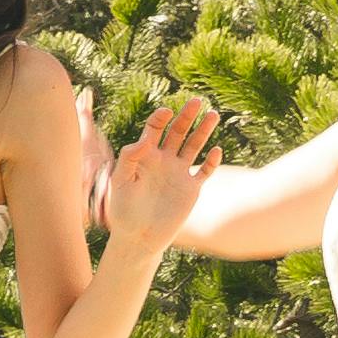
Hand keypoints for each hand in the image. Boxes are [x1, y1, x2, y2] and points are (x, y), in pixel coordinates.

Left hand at [99, 96, 220, 247]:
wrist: (138, 237)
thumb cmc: (123, 210)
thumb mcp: (121, 182)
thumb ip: (129, 158)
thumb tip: (144, 140)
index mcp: (145, 156)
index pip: (154, 129)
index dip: (160, 118)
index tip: (166, 112)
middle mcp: (163, 161)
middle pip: (177, 132)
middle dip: (186, 116)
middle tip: (196, 101)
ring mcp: (178, 173)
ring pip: (194, 146)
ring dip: (203, 131)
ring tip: (213, 114)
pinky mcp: (190, 189)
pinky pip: (204, 171)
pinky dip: (211, 162)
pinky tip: (216, 151)